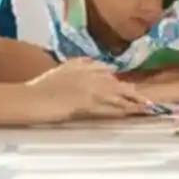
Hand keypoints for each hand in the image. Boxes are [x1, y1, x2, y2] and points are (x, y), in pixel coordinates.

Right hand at [27, 59, 150, 120]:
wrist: (31, 98)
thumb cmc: (41, 87)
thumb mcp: (63, 70)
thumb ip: (82, 66)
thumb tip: (101, 69)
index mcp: (82, 65)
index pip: (107, 72)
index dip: (119, 82)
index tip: (130, 88)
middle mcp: (89, 74)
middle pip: (116, 84)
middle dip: (132, 92)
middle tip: (147, 100)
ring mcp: (89, 89)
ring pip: (117, 96)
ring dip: (133, 102)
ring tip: (147, 108)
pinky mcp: (87, 103)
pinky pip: (109, 107)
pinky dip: (122, 109)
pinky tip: (132, 112)